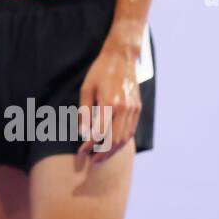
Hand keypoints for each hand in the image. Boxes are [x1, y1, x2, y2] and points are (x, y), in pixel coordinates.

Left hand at [77, 39, 141, 162]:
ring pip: (125, 138)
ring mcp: (133, 109)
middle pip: (115, 141)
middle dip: (103, 154)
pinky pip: (131, 130)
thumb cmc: (100, 71)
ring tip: (101, 156)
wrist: (122, 57)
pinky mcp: (138, 108)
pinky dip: (122, 141)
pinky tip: (112, 145)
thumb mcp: (86, 88)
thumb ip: (85, 112)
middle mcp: (124, 108)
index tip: (81, 152)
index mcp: (109, 103)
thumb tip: (82, 134)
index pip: (100, 133)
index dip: (90, 145)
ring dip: (113, 151)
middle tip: (92, 161)